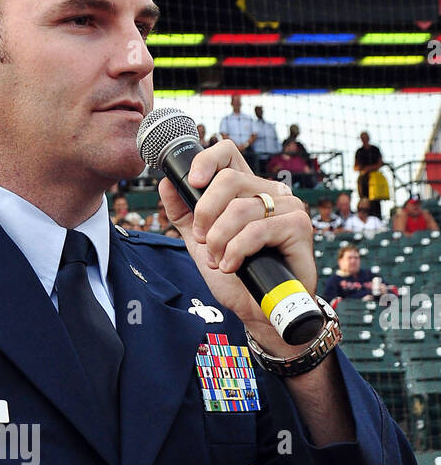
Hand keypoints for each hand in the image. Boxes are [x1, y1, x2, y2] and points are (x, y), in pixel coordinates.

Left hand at [159, 139, 317, 356]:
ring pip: (240, 209)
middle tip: (203, 242)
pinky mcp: (299, 227)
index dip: (206, 161)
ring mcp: (288, 207)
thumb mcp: (200, 244)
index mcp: (247, 190)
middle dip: (205, 215)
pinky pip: (256, 230)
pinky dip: (236, 251)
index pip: (228, 154)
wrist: (259, 310)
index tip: (191, 183)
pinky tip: (233, 267)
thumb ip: (184, 214)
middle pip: (228, 181)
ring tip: (220, 261)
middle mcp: (270, 193)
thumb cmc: (237, 276)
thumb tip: (166, 182)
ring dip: (219, 241)